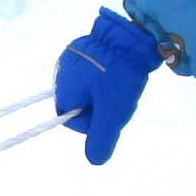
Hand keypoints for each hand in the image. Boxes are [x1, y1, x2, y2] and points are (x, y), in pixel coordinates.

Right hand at [54, 8, 161, 165]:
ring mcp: (71, 59)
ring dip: (105, 92)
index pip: (73, 121)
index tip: (111, 107)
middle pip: (81, 106)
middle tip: (120, 94)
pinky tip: (119, 70)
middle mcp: (61, 74)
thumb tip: (94, 161)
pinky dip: (106, 76)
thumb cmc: (121, 74)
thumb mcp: (113, 111)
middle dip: (101, 105)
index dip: (95, 120)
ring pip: (88, 91)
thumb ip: (102, 138)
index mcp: (63, 90)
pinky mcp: (83, 50)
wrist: (134, 34)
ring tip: (121, 81)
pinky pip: (92, 74)